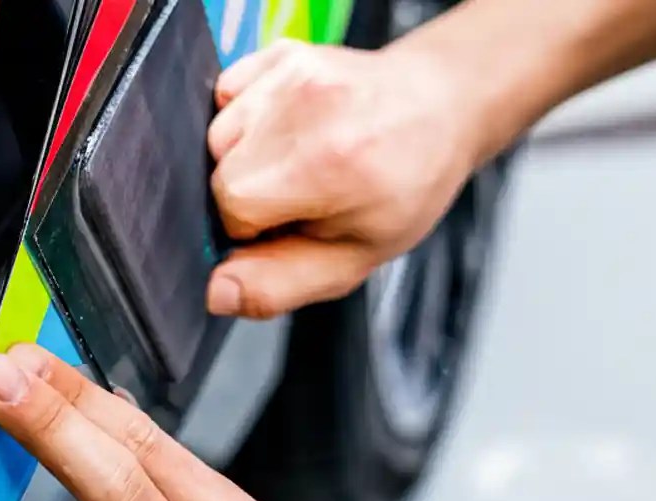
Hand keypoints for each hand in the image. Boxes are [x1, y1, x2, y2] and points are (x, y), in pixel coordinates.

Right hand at [205, 39, 476, 318]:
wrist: (439, 111)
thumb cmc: (403, 187)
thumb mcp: (351, 259)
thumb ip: (278, 285)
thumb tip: (216, 294)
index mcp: (324, 163)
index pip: (230, 208)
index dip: (254, 228)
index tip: (293, 223)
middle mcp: (305, 106)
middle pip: (215, 170)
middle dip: (249, 192)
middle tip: (302, 192)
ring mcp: (290, 71)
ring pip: (216, 134)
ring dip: (245, 155)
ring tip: (297, 158)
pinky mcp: (280, 52)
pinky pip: (225, 95)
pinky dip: (245, 117)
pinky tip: (287, 128)